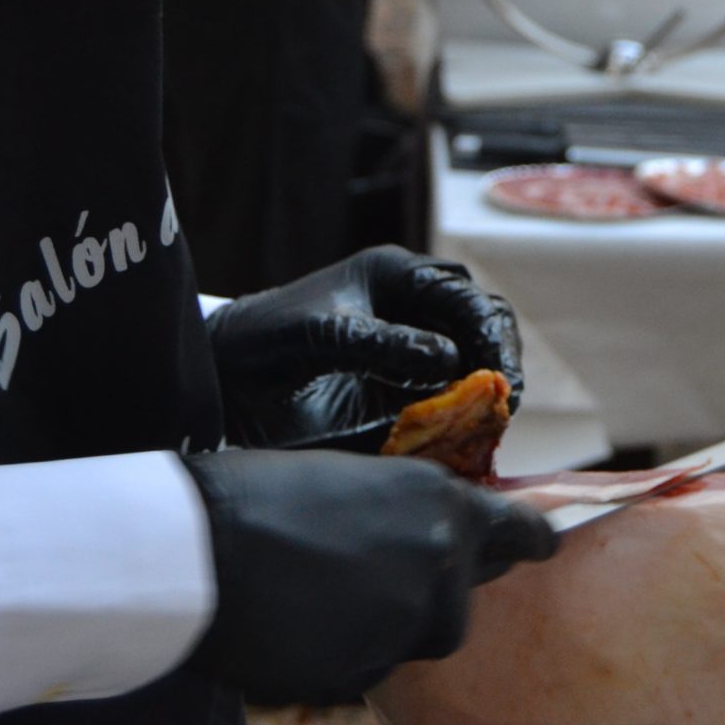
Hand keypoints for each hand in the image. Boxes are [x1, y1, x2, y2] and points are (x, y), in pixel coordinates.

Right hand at [183, 451, 555, 704]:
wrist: (200, 547)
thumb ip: (403, 510)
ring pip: (411, 636)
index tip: (545, 545)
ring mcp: (403, 628)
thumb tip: (417, 531)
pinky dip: (342, 651)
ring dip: (383, 622)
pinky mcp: (363, 673)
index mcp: (440, 507)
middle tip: (379, 571)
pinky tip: (297, 623)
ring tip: (318, 591)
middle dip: (431, 590)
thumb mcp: (350, 477)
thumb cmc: (261, 490)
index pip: (517, 534)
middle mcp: (438, 569)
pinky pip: (366, 667)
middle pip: (460, 599)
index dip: (531, 541)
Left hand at [206, 247, 524, 451]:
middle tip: (501, 409)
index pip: (468, 299)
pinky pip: (446, 407)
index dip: (492, 337)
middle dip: (498, 366)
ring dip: (483, 400)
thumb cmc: (264, 339)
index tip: (497, 380)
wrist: (223, 380)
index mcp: (398, 277)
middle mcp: (412, 310)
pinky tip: (459, 447)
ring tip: (483, 432)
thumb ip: (381, 342)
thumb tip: (449, 360)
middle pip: (484, 329)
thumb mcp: (321, 333)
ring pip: (472, 370)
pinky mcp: (398, 395)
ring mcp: (408, 353)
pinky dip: (459, 426)